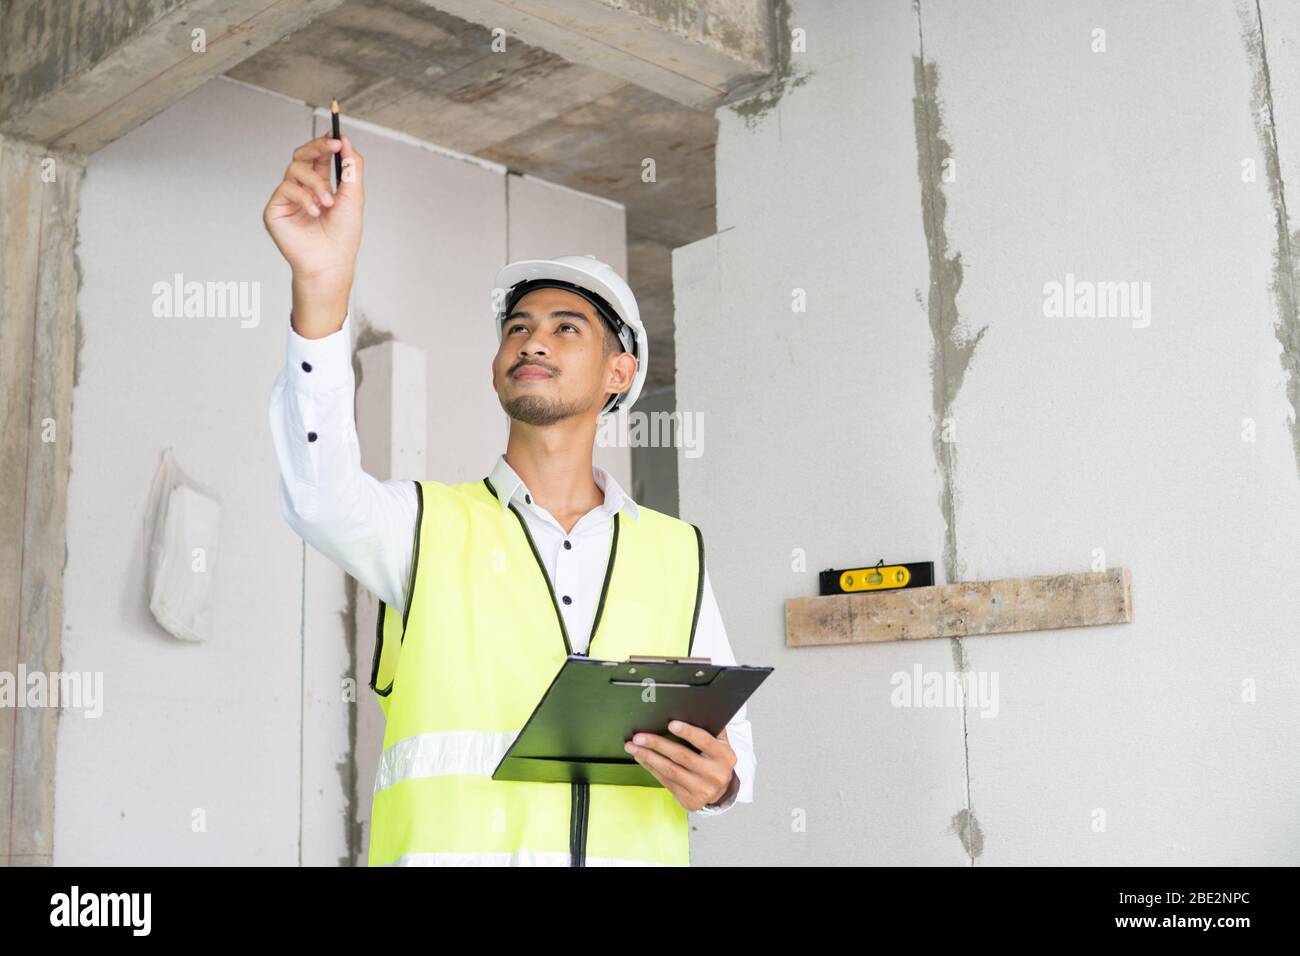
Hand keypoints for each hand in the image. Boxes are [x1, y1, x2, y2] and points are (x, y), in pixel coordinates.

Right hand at [261, 134, 364, 333]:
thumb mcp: (354, 197)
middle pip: (302, 154)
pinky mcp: (275, 208)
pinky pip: (286, 188)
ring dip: (316, 183)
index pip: (318, 155)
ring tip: (328, 203)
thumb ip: (351, 168)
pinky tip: (315, 212)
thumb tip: (344, 140)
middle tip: (332, 146)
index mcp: (320, 184)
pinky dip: (304, 197)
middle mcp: (301, 188)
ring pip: (295, 169)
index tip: (336, 137)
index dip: (325, 143)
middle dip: (318, 147)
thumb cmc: (343, 236)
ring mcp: (287, 197)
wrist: (331, 262)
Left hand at [625, 721, 737, 811]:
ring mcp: (702, 789)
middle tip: (639, 737)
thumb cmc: (716, 761)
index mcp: (725, 756)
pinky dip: (651, 768)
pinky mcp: (690, 800)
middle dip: (657, 744)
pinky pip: (666, 782)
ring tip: (634, 747)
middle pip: (681, 756)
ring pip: (670, 770)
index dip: (687, 732)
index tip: (671, 724)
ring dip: (648, 757)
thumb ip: (710, 729)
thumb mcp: (720, 744)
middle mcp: (715, 774)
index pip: (705, 741)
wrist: (721, 791)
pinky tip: (642, 759)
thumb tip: (689, 710)